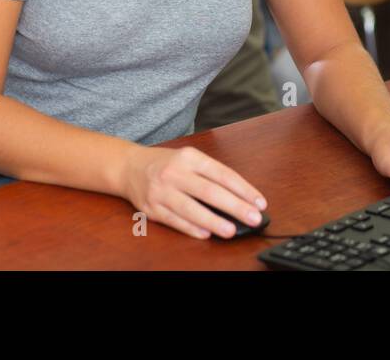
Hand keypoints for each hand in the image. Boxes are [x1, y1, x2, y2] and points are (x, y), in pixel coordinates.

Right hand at [120, 145, 267, 238]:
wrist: (129, 166)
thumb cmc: (167, 164)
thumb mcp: (189, 158)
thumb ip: (211, 175)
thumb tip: (240, 198)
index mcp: (190, 157)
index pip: (222, 174)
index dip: (243, 189)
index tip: (260, 202)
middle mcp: (175, 172)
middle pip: (209, 191)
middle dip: (234, 206)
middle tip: (253, 218)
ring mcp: (162, 190)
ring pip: (191, 208)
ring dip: (213, 221)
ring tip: (231, 230)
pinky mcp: (151, 207)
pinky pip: (174, 220)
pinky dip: (191, 228)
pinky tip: (206, 233)